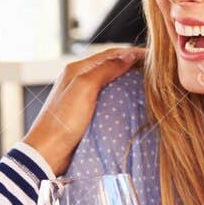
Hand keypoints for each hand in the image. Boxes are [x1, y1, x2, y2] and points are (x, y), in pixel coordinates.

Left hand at [23, 47, 144, 174]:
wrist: (49, 152)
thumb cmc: (63, 119)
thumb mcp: (84, 88)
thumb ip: (106, 70)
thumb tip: (128, 56)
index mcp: (77, 69)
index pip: (110, 54)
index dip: (132, 53)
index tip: (153, 57)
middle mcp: (79, 80)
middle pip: (111, 66)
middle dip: (132, 65)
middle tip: (155, 70)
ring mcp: (83, 97)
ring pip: (111, 82)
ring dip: (128, 80)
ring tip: (148, 84)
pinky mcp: (87, 113)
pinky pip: (109, 99)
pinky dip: (122, 96)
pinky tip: (133, 101)